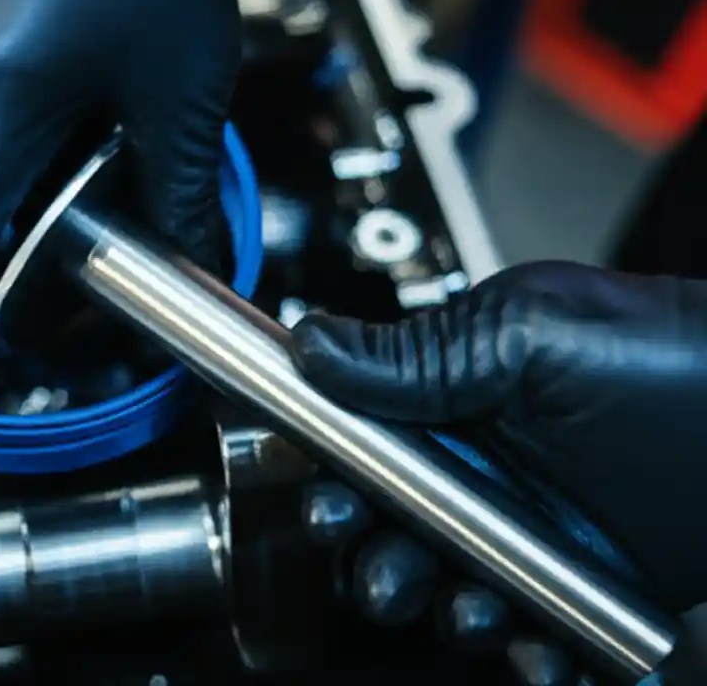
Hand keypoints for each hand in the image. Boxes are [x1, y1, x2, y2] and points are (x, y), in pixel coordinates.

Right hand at [292, 261, 706, 682]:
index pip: (355, 443)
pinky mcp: (575, 591)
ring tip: (474, 609)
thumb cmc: (671, 356)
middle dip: (372, 560)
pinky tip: (537, 652)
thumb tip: (314, 344)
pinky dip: (526, 659)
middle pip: (384, 532)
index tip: (327, 502)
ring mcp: (524, 535)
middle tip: (388, 573)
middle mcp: (477, 473)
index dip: (329, 478)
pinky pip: (529, 638)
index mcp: (449, 402)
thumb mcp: (530, 331)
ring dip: (442, 612)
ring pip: (443, 594)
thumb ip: (417, 351)